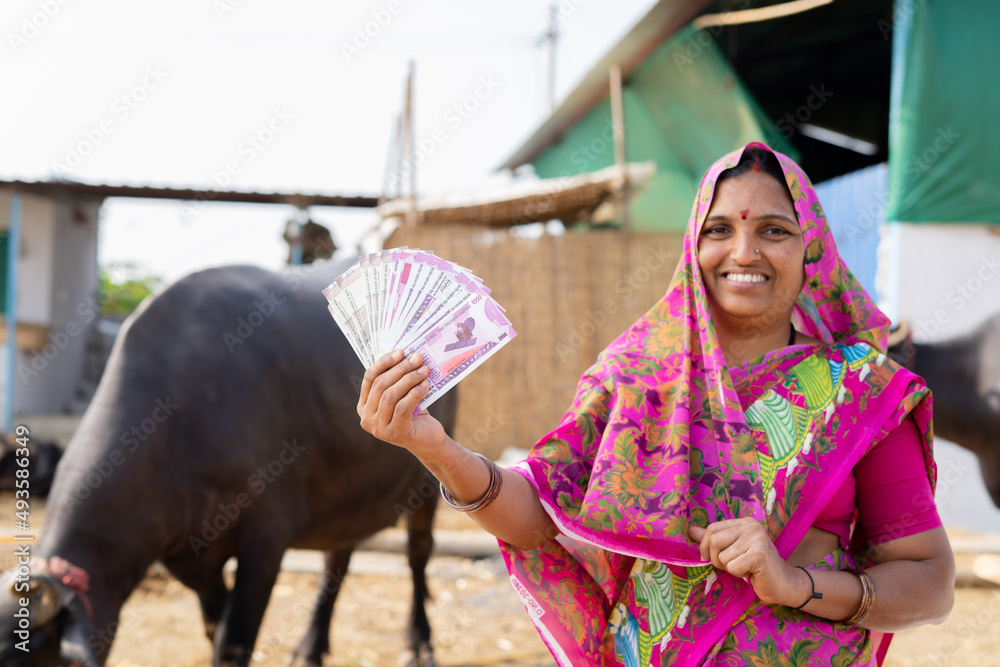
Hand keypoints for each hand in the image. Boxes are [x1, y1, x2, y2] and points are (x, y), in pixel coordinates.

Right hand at [357, 350, 445, 454]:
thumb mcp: (402, 395)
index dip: (384, 362)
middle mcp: (366, 418)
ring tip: (425, 370)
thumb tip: (406, 354)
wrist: (428, 440)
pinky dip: (415, 393)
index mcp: (364, 405)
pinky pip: (402, 407)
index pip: (370, 378)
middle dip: (401, 368)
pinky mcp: (395, 434)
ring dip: (409, 379)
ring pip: (391, 395)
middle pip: (381, 385)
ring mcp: (378, 428)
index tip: (400, 351)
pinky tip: (426, 385)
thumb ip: (397, 379)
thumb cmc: (414, 413)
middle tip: (418, 358)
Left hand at [688, 518, 806, 606]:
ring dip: (730, 568)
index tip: (711, 558)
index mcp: (744, 522)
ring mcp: (757, 539)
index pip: (712, 529)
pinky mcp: (760, 554)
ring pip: (722, 557)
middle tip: (733, 565)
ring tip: (745, 568)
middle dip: (717, 559)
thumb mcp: (732, 550)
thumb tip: (690, 530)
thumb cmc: (755, 568)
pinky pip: (733, 567)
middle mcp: (751, 526)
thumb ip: (713, 539)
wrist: (784, 584)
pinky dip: (738, 574)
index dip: (705, 546)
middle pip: (714, 541)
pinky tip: (752, 573)